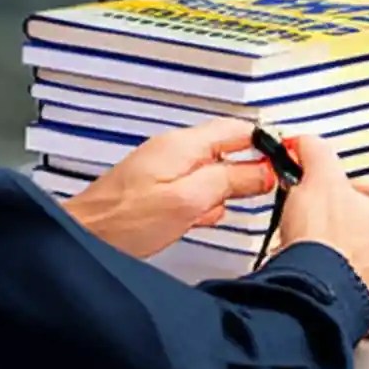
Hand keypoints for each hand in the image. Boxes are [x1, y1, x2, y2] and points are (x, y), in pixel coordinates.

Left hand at [63, 118, 273, 257]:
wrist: (83, 239)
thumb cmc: (123, 222)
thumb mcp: (189, 200)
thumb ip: (229, 181)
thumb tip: (263, 171)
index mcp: (183, 145)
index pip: (239, 129)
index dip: (267, 143)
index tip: (284, 162)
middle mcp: (174, 150)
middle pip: (227, 149)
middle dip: (247, 172)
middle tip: (259, 193)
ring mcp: (164, 169)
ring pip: (213, 171)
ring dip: (223, 191)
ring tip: (216, 211)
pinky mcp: (157, 189)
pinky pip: (194, 188)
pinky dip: (203, 203)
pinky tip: (196, 219)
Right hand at [276, 135, 368, 315]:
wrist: (312, 293)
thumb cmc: (325, 241)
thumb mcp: (319, 180)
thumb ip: (317, 154)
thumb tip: (309, 143)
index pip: (368, 190)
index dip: (336, 188)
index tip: (319, 193)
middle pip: (363, 226)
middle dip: (337, 223)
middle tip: (314, 226)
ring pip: (357, 258)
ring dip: (336, 253)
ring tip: (312, 251)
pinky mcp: (367, 309)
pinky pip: (350, 287)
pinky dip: (334, 281)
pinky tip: (317, 274)